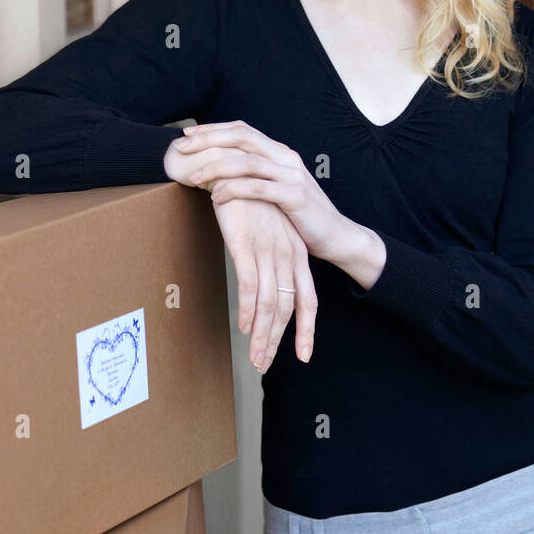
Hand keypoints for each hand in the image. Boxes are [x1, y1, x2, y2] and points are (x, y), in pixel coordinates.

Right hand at [164, 135, 316, 371]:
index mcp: (294, 250)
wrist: (226, 167)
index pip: (307, 297)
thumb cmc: (245, 201)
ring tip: (255, 359)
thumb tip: (266, 288)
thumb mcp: (265, 231)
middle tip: (266, 366)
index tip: (304, 354)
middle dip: (279, 341)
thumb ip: (269, 258)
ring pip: (271, 302)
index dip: (306, 328)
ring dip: (263, 335)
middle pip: (289, 306)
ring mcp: (268, 248)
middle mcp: (286, 252)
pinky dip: (248, 309)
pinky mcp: (247, 243)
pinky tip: (243, 327)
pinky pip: (250, 283)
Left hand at [169, 119, 350, 263]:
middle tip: (180, 148)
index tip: (187, 135)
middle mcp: (285, 157)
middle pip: (241, 138)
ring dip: (215, 166)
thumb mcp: (277, 189)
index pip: (242, 130)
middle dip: (207, 140)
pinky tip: (216, 197)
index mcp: (279, 152)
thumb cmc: (300, 215)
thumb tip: (223, 171)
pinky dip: (234, 190)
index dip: (213, 129)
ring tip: (193, 175)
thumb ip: (257, 176)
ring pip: (246, 161)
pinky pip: (257, 188)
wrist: (336, 236)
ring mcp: (291, 175)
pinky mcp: (294, 196)